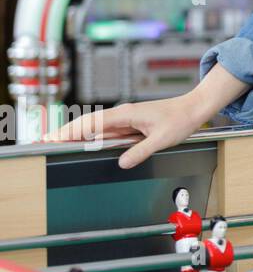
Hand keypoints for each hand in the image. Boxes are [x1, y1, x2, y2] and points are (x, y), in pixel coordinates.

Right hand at [41, 91, 212, 169]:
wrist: (193, 108)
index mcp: (125, 114)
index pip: (90, 123)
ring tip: (52, 144)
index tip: (50, 138)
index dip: (68, 131)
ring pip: (93, 127)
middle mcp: (121, 115)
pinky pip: (104, 131)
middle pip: (85, 124)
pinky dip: (88, 136)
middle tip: (41, 143)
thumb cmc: (180, 120)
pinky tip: (79, 143)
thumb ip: (141, 151)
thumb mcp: (162, 139)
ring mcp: (124, 119)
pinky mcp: (129, 124)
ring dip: (73, 135)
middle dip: (63, 133)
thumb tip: (122, 163)